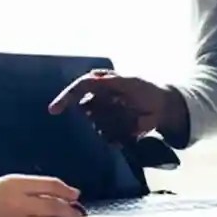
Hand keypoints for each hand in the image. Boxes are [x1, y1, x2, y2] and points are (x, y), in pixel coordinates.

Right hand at [48, 70, 188, 145]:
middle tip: (122, 107)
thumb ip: (110, 81)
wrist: (163, 108)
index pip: (77, 89)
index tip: (54, 110)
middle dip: (102, 112)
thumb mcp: (130, 82)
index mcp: (100, 85)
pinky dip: (118, 136)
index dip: (65, 98)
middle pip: (87, 111)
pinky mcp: (112, 132)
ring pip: (98, 126)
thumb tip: (91, 78)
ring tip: (132, 117)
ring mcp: (104, 117)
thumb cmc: (146, 90)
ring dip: (114, 123)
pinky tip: (131, 129)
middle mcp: (98, 101)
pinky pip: (108, 138)